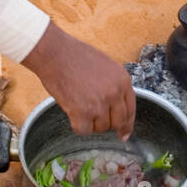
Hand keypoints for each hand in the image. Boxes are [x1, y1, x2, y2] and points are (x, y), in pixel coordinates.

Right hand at [21, 21, 135, 139]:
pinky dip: (77, 126)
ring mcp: (99, 103)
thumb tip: (116, 107)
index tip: (124, 133)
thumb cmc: (75, 56)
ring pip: (101, 128)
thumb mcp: (106, 66)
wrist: (55, 53)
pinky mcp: (82, 112)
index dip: (127, 124)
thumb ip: (114, 85)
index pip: (131, 109)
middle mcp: (114, 92)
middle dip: (108, 124)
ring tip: (79, 106)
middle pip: (118, 122)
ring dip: (90, 122)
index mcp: (122, 80)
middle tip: (96, 121)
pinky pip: (84, 130)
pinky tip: (72, 113)